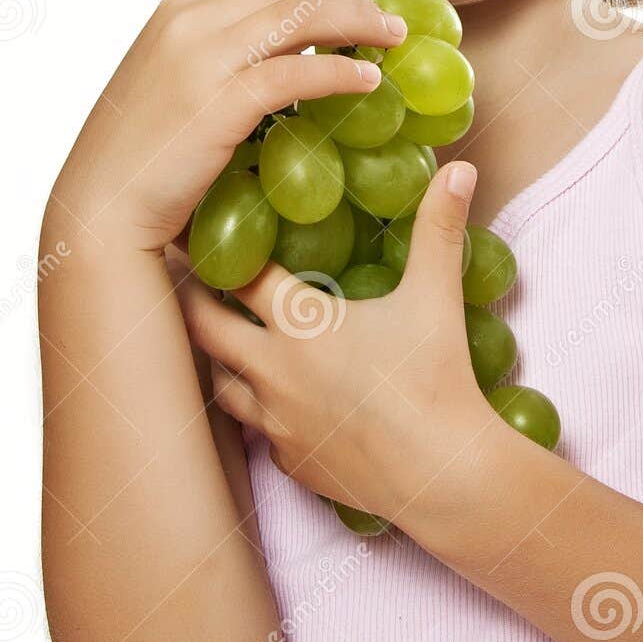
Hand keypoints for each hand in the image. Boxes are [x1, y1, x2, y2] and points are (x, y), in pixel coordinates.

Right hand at [47, 0, 406, 253]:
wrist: (102, 208)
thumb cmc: (142, 155)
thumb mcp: (172, 81)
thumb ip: (216, 54)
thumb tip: (279, 50)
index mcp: (176, 9)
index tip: (345, 3)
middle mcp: (187, 20)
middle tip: (383, 25)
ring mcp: (201, 58)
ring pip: (301, 14)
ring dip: (358, 24)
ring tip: (390, 43)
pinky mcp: (220, 102)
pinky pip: (299, 71)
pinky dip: (342, 72)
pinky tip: (368, 84)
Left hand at [173, 161, 487, 528]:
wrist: (443, 473)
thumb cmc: (437, 379)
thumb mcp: (436, 296)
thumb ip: (439, 229)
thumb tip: (459, 168)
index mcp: (301, 325)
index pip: (241, 276)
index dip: (220, 252)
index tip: (197, 235)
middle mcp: (273, 371)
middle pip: (205, 329)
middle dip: (191, 303)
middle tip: (184, 283)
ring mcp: (276, 422)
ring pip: (221, 386)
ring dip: (220, 361)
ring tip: (222, 343)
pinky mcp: (291, 462)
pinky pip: (258, 433)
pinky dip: (259, 413)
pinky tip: (273, 404)